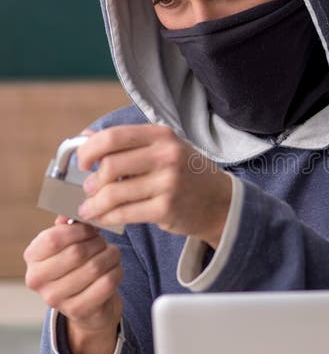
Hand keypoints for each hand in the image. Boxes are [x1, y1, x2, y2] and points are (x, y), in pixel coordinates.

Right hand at [23, 217, 122, 353]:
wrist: (88, 306)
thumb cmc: (77, 267)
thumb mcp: (69, 244)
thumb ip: (70, 226)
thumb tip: (71, 212)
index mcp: (33, 257)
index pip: (54, 239)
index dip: (79, 231)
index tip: (91, 229)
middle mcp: (38, 280)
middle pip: (77, 253)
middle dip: (98, 243)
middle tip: (103, 242)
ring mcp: (55, 298)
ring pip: (95, 267)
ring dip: (111, 256)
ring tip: (112, 254)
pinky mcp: (77, 311)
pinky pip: (107, 283)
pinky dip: (116, 272)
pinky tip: (114, 270)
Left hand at [76, 125, 231, 246]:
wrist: (220, 202)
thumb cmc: (186, 174)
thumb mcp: (163, 148)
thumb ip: (126, 143)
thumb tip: (85, 137)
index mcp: (161, 135)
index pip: (113, 136)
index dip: (89, 149)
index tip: (83, 162)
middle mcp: (166, 156)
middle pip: (110, 166)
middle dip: (92, 181)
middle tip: (89, 189)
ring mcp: (168, 183)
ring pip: (114, 193)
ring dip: (95, 203)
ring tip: (90, 208)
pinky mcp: (166, 208)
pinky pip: (125, 214)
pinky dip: (108, 217)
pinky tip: (104, 218)